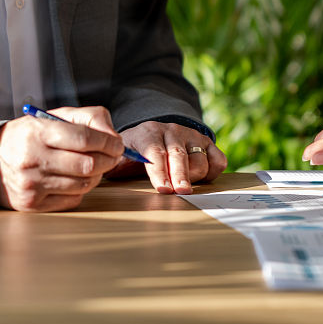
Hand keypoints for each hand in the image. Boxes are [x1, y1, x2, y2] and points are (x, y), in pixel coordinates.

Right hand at [0, 106, 123, 211]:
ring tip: (92, 166)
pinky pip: (72, 199)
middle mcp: (32, 159)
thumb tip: (114, 137)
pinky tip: (74, 179)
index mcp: (38, 132)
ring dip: (96, 175)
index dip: (108, 142)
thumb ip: (89, 119)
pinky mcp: (31, 204)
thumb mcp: (55, 117)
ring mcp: (31, 184)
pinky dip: (80, 190)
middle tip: (112, 156)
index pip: (84, 139)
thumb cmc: (30, 136)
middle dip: (108, 160)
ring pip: (83, 184)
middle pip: (87, 165)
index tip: (117, 144)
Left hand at [111, 122, 228, 194]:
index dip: (159, 171)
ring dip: (194, 177)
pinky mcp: (207, 141)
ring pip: (200, 159)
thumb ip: (115, 163)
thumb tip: (105, 170)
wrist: (156, 134)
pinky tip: (202, 178)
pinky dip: (213, 171)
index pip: (154, 152)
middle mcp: (171, 130)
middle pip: (179, 155)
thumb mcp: (122, 155)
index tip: (163, 189)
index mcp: (148, 133)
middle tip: (181, 192)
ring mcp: (191, 135)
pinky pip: (217, 159)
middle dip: (180, 175)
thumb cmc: (136, 152)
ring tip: (183, 185)